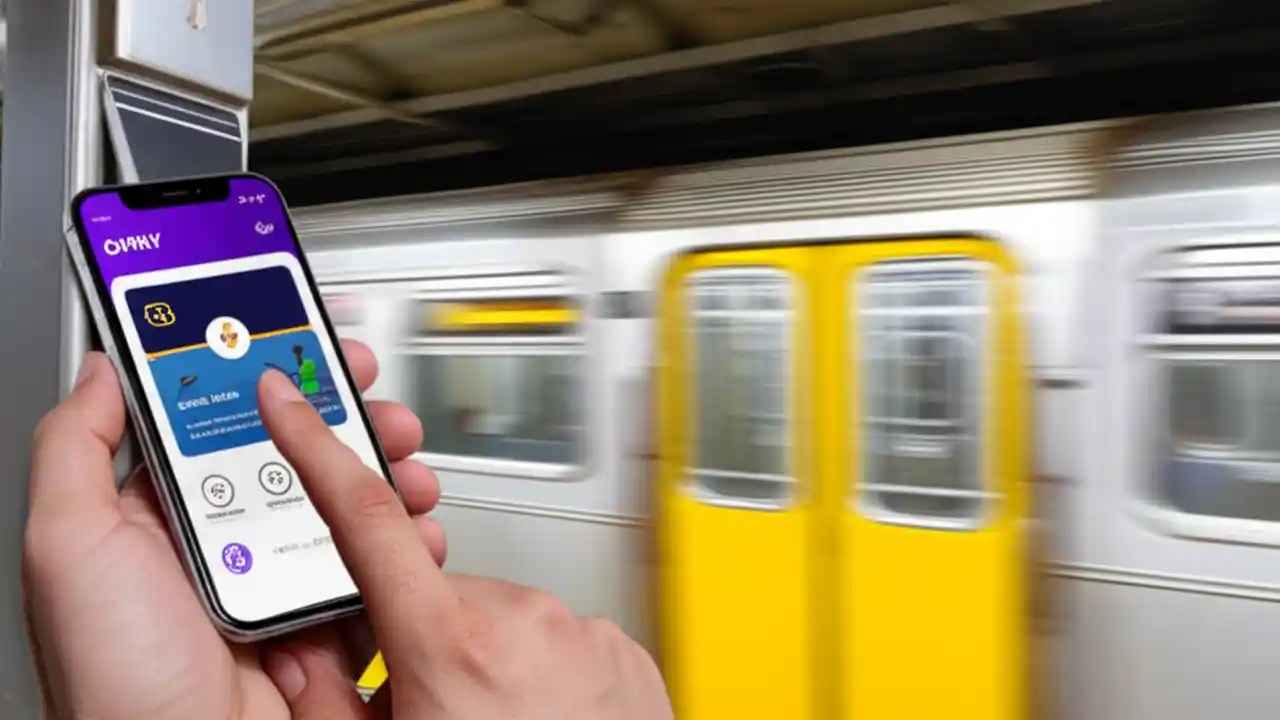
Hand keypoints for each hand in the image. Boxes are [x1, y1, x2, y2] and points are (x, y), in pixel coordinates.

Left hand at [23, 343, 443, 719]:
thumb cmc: (113, 681)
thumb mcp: (67, 549)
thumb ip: (74, 450)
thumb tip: (100, 370)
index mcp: (163, 519)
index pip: (221, 426)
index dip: (267, 380)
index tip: (306, 349)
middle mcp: (225, 546)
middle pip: (300, 459)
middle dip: (351, 424)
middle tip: (380, 411)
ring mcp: (281, 584)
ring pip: (348, 508)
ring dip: (389, 480)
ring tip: (406, 473)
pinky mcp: (327, 623)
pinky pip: (376, 569)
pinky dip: (406, 546)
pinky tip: (413, 534)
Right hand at [258, 371, 673, 718]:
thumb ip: (331, 704)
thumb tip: (299, 657)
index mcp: (447, 645)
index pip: (367, 519)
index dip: (319, 449)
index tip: (293, 402)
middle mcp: (518, 621)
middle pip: (436, 592)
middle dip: (420, 633)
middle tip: (427, 702)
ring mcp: (579, 631)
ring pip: (502, 617)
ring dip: (486, 657)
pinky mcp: (620, 648)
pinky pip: (561, 637)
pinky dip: (541, 669)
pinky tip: (541, 717)